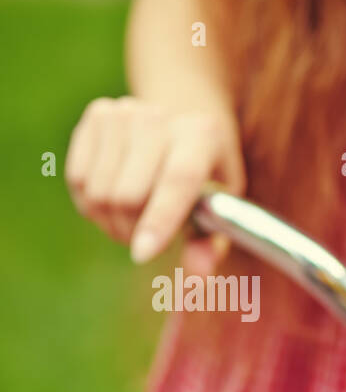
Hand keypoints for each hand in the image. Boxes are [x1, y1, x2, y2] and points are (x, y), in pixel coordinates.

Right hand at [66, 96, 244, 274]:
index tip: (142, 254)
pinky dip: (92, 205)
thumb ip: (209, 243)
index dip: (158, 221)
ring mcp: (124, 112)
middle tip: (145, 240)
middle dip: (133, 231)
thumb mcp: (220, 207)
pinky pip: (79, 180)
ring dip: (111, 222)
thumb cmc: (208, 175)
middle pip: (128, 195)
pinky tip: (113, 200)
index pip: (177, 181)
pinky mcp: (95, 116)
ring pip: (99, 192)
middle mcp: (160, 117)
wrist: (183, 122)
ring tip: (133, 220)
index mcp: (203, 135)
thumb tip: (199, 278)